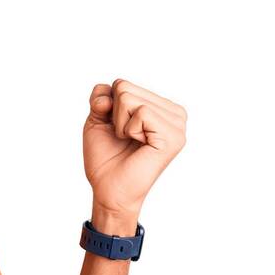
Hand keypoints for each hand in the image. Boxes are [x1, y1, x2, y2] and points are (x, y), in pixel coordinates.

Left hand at [83, 78, 186, 216]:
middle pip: (125, 87)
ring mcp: (177, 124)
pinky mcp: (173, 136)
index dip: (109, 109)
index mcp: (161, 107)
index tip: (118, 131)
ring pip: (130, 98)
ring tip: (132, 142)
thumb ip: (101, 97)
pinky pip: (142, 112)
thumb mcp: (97, 120)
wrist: (109, 190)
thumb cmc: (106, 158)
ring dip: (121, 124)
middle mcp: (174, 113)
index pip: (123, 84)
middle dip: (114, 115)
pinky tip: (139, 145)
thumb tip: (110, 92)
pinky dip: (130, 130)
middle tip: (124, 139)